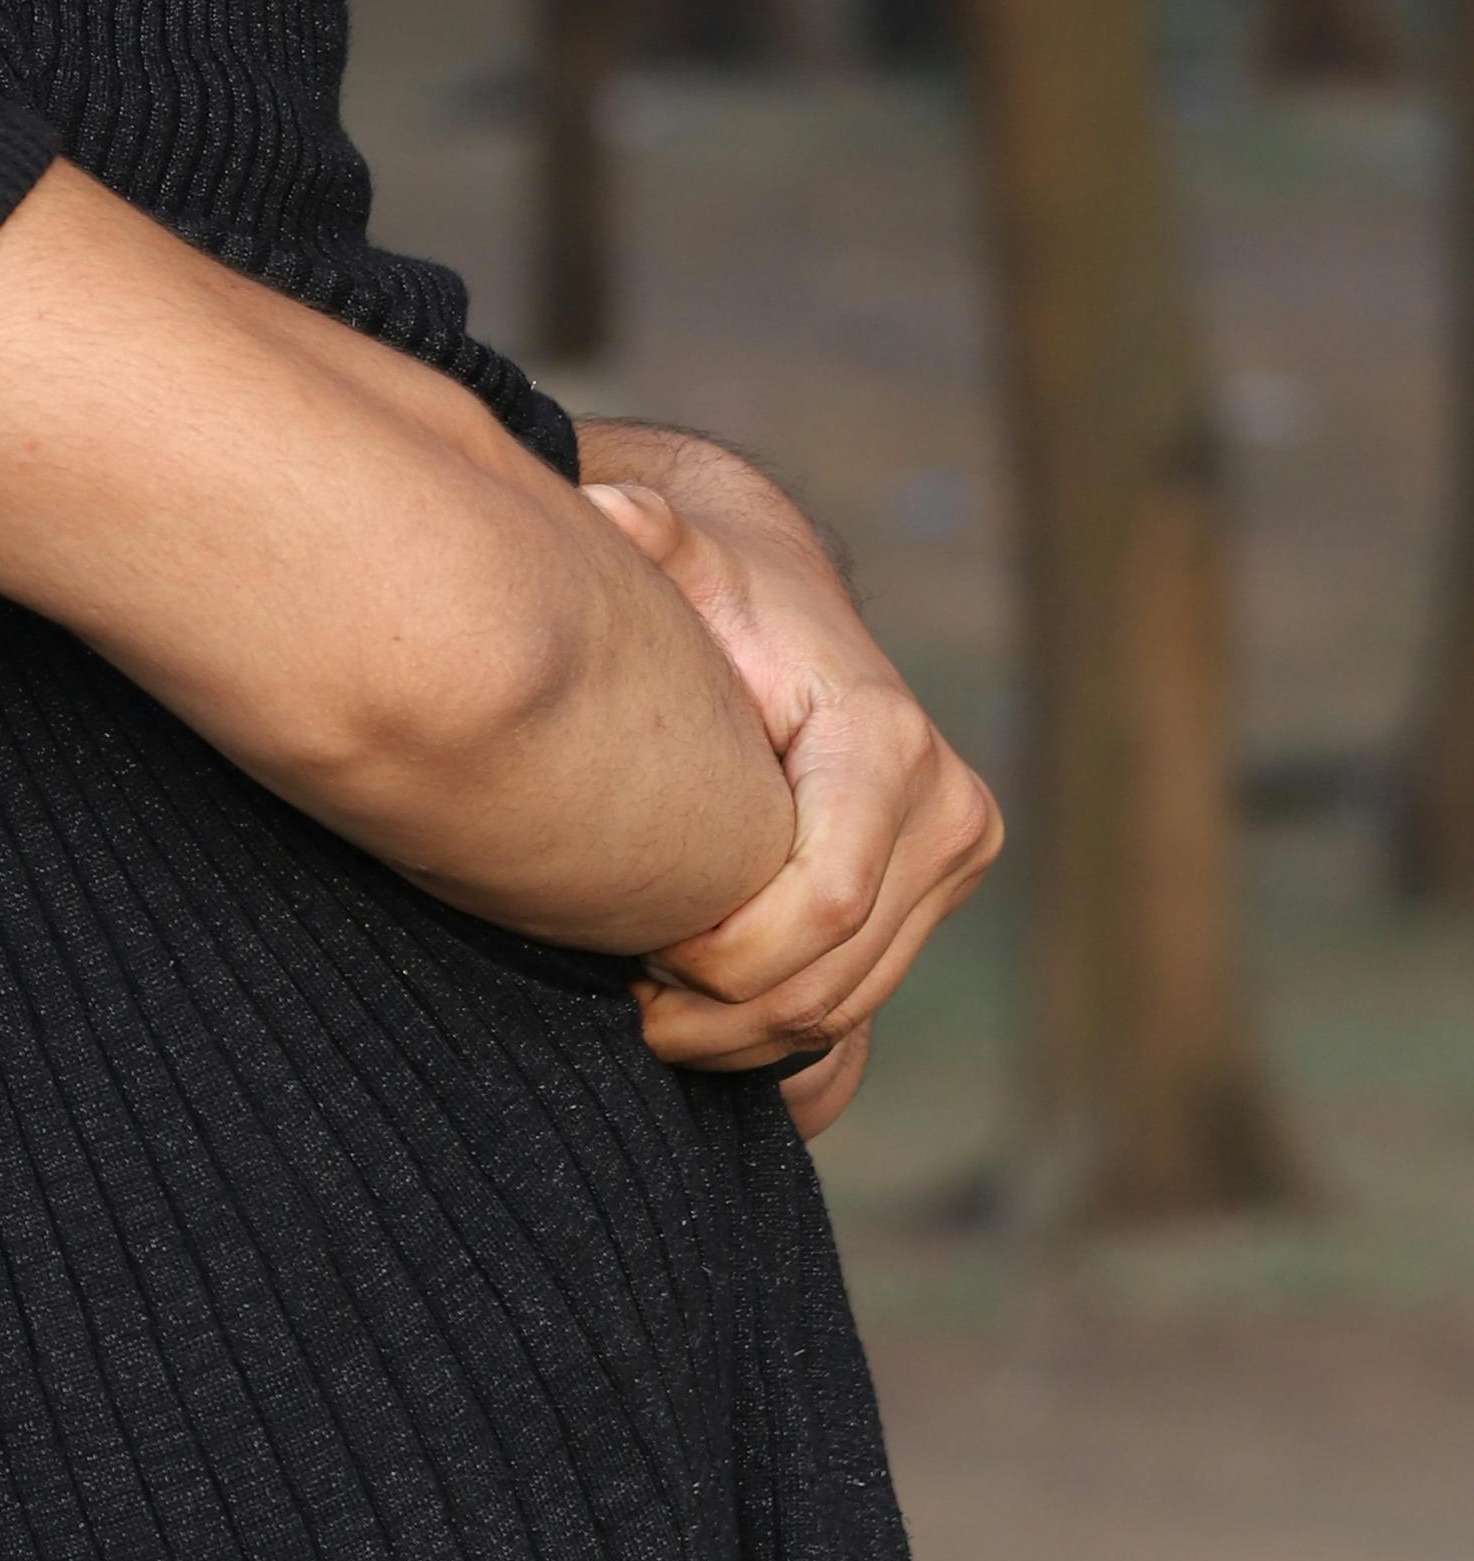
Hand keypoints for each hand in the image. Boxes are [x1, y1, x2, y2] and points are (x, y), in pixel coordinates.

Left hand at [582, 424, 1002, 1097]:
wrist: (776, 616)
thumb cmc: (714, 598)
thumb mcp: (682, 560)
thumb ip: (648, 536)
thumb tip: (611, 510)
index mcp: (889, 743)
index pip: (823, 905)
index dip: (723, 954)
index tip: (634, 947)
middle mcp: (947, 810)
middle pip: (831, 978)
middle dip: (719, 1013)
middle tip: (620, 995)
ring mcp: (949, 867)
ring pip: (843, 1011)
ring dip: (738, 1037)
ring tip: (641, 1002)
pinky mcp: (931, 905)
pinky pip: (857, 1017)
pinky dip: (777, 1049)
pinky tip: (698, 1033)